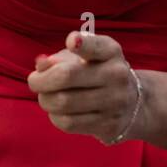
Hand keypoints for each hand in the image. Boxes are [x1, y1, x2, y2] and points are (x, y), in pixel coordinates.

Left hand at [28, 31, 144, 144]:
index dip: (82, 43)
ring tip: (46, 96)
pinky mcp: (108, 125)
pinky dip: (55, 116)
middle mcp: (116, 75)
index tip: (71, 41)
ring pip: (63, 102)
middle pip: (67, 76)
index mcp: (111, 52)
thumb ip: (60, 58)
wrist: (132, 104)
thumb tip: (40, 65)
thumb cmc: (96, 73)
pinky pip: (68, 123)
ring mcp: (114, 102)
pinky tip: (57, 111)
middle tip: (34, 80)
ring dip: (45, 100)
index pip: (96, 46)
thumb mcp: (84, 57)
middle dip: (41, 79)